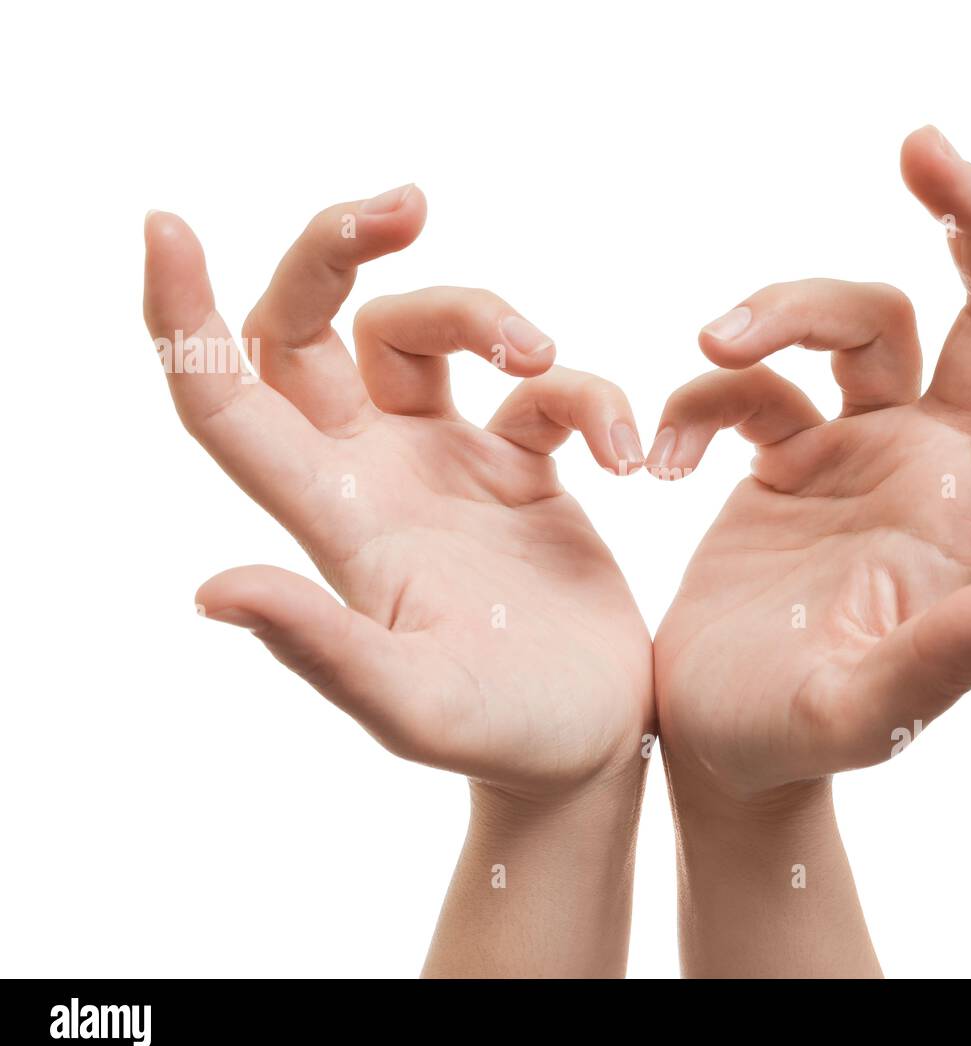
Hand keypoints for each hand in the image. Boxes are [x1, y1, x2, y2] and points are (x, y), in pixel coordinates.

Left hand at [143, 186, 652, 794]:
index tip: (165, 226)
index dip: (184, 316)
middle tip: (407, 204)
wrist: (588, 744)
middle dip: (336, 249)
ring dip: (482, 313)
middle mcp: (375, 476)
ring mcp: (446, 466)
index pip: (230, 402)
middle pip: (313, 327)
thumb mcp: (411, 703)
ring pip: (421, 333)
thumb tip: (213, 591)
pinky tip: (632, 455)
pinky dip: (589, 398)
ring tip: (540, 358)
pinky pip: (542, 391)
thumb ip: (322, 645)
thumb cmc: (499, 735)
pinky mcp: (520, 469)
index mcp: (334, 520)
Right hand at [652, 127, 970, 799]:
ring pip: (858, 324)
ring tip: (714, 341)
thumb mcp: (872, 709)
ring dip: (784, 307)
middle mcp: (930, 469)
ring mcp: (859, 456)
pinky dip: (707, 398)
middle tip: (921, 144)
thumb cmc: (794, 739)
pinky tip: (662, 460)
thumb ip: (949, 651)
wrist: (713, 740)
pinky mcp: (787, 459)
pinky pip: (756, 384)